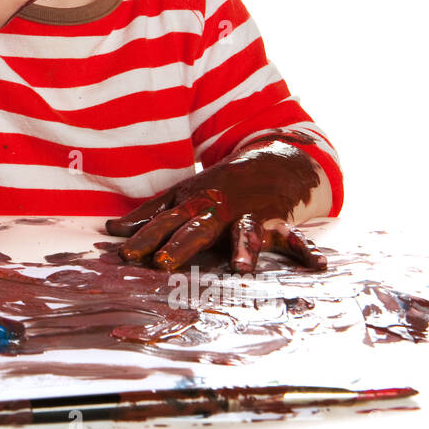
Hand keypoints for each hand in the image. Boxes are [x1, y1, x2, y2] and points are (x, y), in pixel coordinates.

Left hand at [105, 132, 326, 273]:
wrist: (269, 161)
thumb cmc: (218, 187)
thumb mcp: (181, 196)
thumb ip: (148, 215)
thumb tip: (110, 230)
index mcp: (193, 204)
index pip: (164, 223)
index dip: (144, 238)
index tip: (123, 255)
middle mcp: (219, 209)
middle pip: (197, 229)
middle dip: (181, 245)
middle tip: (162, 263)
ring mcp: (249, 215)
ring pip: (245, 232)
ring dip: (244, 248)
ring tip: (242, 268)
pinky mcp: (278, 221)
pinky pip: (295, 239)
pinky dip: (308, 252)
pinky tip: (318, 267)